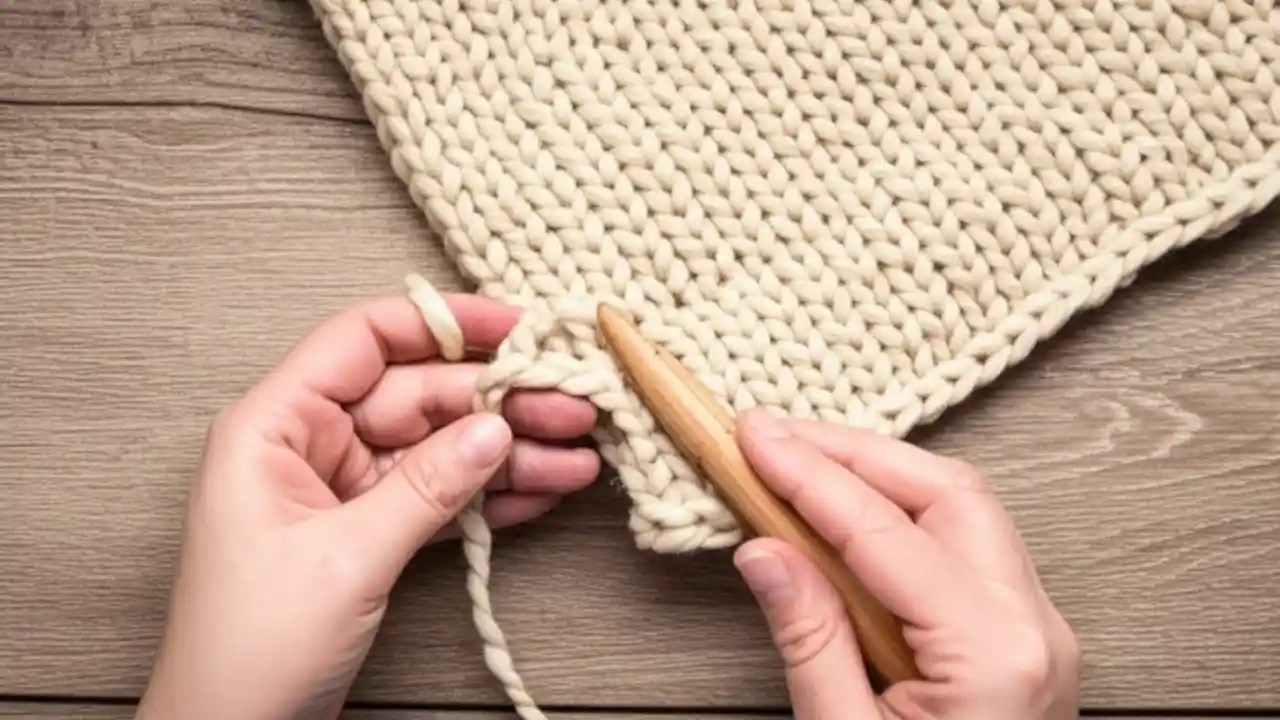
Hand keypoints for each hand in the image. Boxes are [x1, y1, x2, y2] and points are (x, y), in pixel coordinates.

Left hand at [137, 294, 599, 719]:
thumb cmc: (246, 651)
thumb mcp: (347, 558)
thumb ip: (426, 486)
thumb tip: (494, 428)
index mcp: (274, 425)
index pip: (365, 340)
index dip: (443, 323)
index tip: (514, 326)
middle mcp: (308, 446)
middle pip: (417, 396)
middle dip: (499, 401)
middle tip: (571, 406)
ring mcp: (341, 490)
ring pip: (438, 448)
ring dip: (509, 453)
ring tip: (577, 456)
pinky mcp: (368, 533)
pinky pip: (438, 496)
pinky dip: (490, 496)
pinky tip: (542, 490)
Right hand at [731, 410, 1079, 719]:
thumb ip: (809, 638)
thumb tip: (764, 549)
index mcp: (994, 654)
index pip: (884, 529)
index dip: (809, 472)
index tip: (751, 437)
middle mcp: (1034, 627)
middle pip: (945, 492)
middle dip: (851, 452)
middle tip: (771, 436)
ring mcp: (1038, 631)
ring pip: (963, 509)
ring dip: (880, 475)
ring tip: (799, 463)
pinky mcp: (1024, 640)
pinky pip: (968, 547)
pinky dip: (905, 515)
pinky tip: (849, 516)